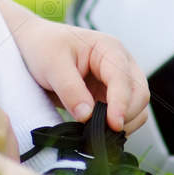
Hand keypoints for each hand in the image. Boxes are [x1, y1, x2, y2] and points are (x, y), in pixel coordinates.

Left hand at [12, 16, 150, 134]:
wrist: (34, 43)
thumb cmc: (44, 46)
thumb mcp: (52, 64)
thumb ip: (70, 90)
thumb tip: (87, 116)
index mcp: (109, 48)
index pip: (124, 79)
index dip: (121, 103)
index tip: (113, 124)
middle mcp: (120, 63)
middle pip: (140, 94)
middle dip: (126, 115)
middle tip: (102, 131)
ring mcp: (117, 80)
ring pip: (137, 106)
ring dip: (124, 122)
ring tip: (98, 131)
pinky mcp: (110, 95)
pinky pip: (124, 114)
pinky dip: (117, 125)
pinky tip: (98, 129)